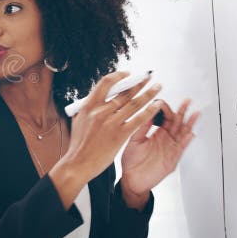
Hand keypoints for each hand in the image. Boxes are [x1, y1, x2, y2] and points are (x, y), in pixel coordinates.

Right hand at [50, 71, 162, 208]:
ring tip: (158, 87)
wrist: (79, 163)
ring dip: (148, 93)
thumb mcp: (79, 120)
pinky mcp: (120, 135)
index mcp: (89, 106)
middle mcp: (100, 112)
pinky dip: (149, 111)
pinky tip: (156, 105)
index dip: (119, 76)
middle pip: (124, 92)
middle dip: (139, 83)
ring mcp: (111, 123)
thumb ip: (90, 108)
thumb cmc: (79, 144)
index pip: (106, 83)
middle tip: (149, 77)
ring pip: (134, 104)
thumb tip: (101, 97)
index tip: (128, 74)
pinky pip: (138, 120)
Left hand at [120, 99, 198, 207]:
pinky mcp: (172, 159)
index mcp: (156, 133)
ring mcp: (170, 148)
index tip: (162, 102)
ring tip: (195, 113)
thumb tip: (147, 112)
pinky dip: (186, 141)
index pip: (164, 118)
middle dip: (182, 112)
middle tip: (187, 101)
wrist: (132, 179)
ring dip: (189, 123)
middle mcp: (165, 139)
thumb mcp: (134, 140)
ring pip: (182, 133)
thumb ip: (142, 127)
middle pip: (176, 123)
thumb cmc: (131, 161)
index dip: (165, 109)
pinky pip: (181, 148)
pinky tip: (190, 133)